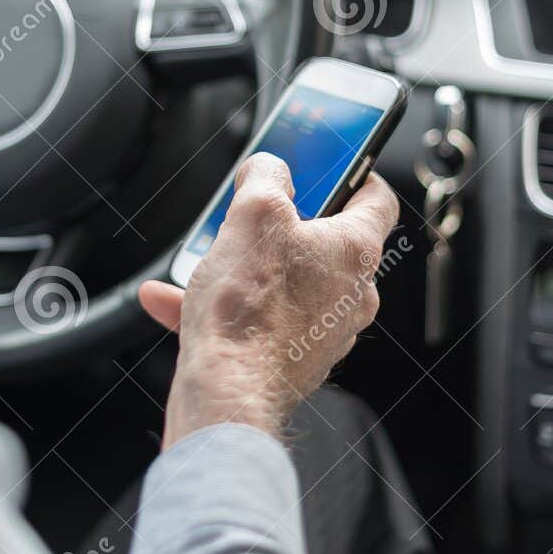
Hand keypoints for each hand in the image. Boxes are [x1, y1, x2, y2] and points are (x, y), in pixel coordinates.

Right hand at [140, 153, 400, 447]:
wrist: (228, 389)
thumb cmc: (249, 308)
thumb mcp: (253, 212)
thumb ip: (266, 177)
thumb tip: (268, 168)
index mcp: (355, 251)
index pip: (377, 198)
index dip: (357, 172)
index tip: (333, 165)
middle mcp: (351, 295)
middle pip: (326, 242)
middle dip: (284, 224)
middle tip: (253, 210)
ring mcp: (324, 331)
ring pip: (287, 282)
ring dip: (245, 265)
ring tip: (205, 257)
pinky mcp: (293, 358)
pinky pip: (261, 319)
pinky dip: (225, 305)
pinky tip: (175, 299)